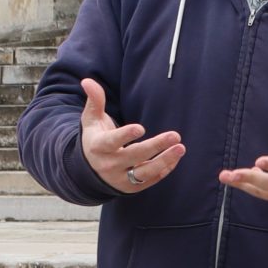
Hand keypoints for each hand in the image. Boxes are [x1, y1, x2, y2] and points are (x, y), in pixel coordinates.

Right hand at [80, 79, 184, 193]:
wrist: (89, 171)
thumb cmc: (95, 138)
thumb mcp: (91, 120)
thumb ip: (94, 100)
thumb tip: (87, 80)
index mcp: (98, 147)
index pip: (112, 142)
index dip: (125, 136)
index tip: (141, 128)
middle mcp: (109, 164)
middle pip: (134, 156)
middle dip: (155, 147)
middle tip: (175, 135)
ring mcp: (121, 178)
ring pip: (145, 172)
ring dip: (164, 161)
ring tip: (181, 148)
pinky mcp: (132, 187)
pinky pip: (151, 179)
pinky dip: (164, 169)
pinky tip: (175, 157)